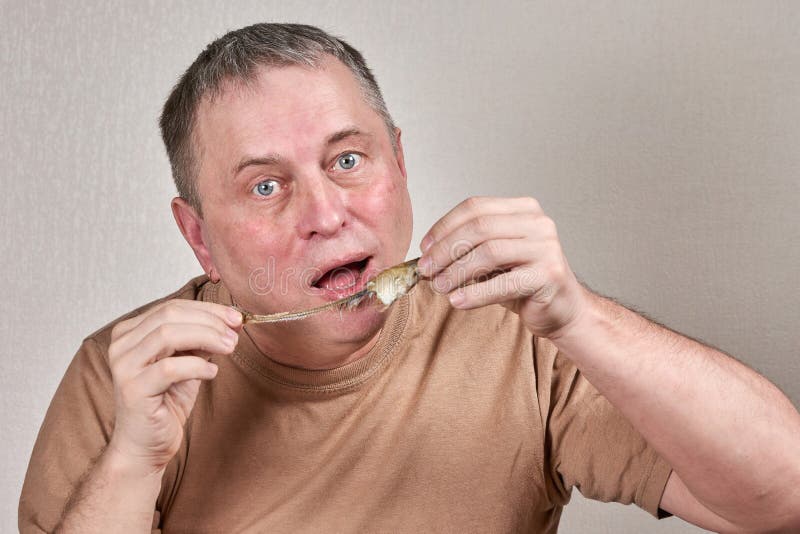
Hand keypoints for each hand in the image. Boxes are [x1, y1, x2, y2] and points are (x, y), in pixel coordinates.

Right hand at [106, 300, 241, 474]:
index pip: (172, 307)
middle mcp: (122, 345)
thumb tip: (230, 321)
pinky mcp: (133, 390)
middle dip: (209, 320)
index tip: (236, 317)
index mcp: (131, 332)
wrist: (146, 445)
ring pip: (168, 335)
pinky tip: (212, 372)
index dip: (208, 309)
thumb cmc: (165, 402)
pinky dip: (197, 366)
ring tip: (229, 348)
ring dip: (206, 337)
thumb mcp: (187, 362)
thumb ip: (200, 340)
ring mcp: (124, 367)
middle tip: (235, 332)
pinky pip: (170, 368)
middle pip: (170, 315)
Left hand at [417, 196, 587, 337]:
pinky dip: (476, 293)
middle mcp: (538, 223)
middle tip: (426, 269)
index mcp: (523, 209)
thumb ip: (467, 249)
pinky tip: (457, 301)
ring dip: (457, 271)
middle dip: (446, 249)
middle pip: (480, 227)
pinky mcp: (549, 275)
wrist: (561, 309)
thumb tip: (427, 256)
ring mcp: (547, 247)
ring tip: (439, 287)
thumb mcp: (492, 258)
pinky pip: (504, 283)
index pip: (475, 208)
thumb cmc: (523, 282)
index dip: (444, 227)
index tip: (424, 248)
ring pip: (489, 252)